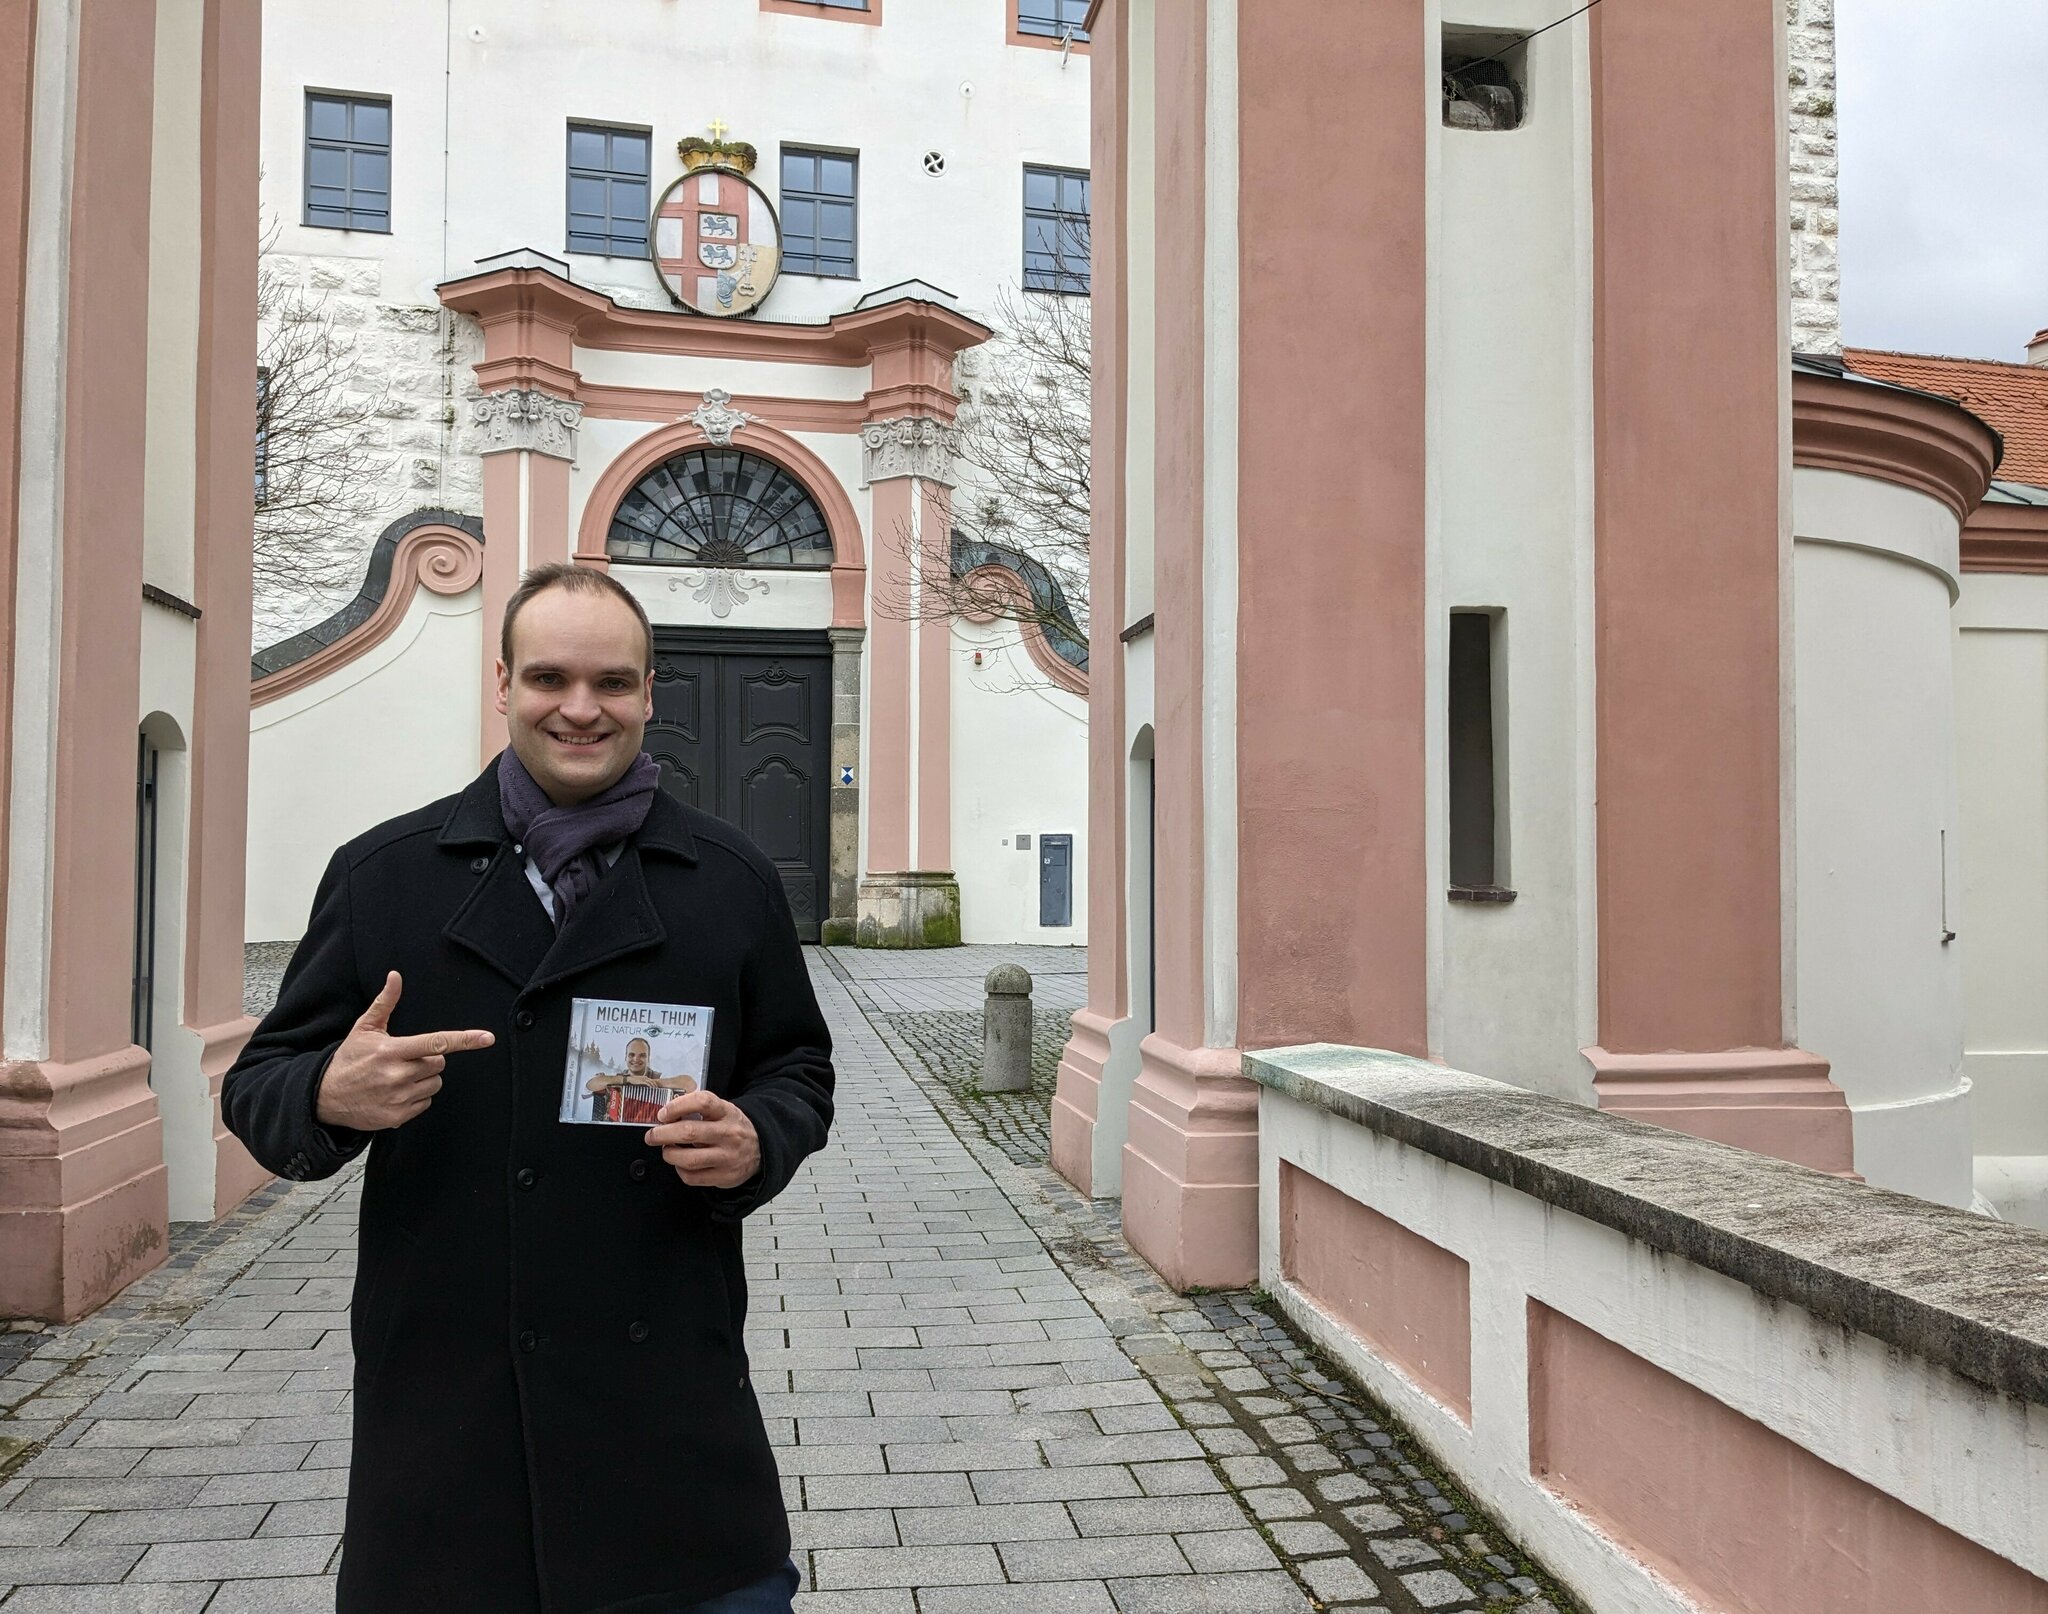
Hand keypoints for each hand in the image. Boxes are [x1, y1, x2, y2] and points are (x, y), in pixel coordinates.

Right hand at [315, 972, 494, 1131]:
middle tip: (405, 1060)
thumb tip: (396, 976)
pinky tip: (395, 1093)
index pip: (435, 1043)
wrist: (324, 1097)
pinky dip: (415, 1097)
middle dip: (428, 1060)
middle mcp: (397, 1075)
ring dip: (423, 1079)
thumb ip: (385, 1003)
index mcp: (392, 1051)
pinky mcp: (397, 1117)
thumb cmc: (349, 1059)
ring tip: (398, 1077)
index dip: (464, 1040)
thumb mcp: (364, 1028)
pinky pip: (425, 1102)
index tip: (487, 1038)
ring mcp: (398, 1098)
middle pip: (439, 1064)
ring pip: (435, 1084)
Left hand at [645, 1090, 760, 1188]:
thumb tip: (666, 1115)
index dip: (677, 1106)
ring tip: (667, 1150)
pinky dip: (680, 1170)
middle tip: (652, 1135)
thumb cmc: (734, 1128)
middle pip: (689, 1132)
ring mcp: (727, 1157)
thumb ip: (699, 1110)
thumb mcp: (723, 1111)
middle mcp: (728, 1134)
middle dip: (662, 1134)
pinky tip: (681, 1163)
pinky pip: (692, 1177)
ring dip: (669, 1154)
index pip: (702, 1102)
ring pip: (688, 1159)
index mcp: (727, 1113)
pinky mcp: (724, 1177)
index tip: (663, 1113)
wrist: (762, 1149)